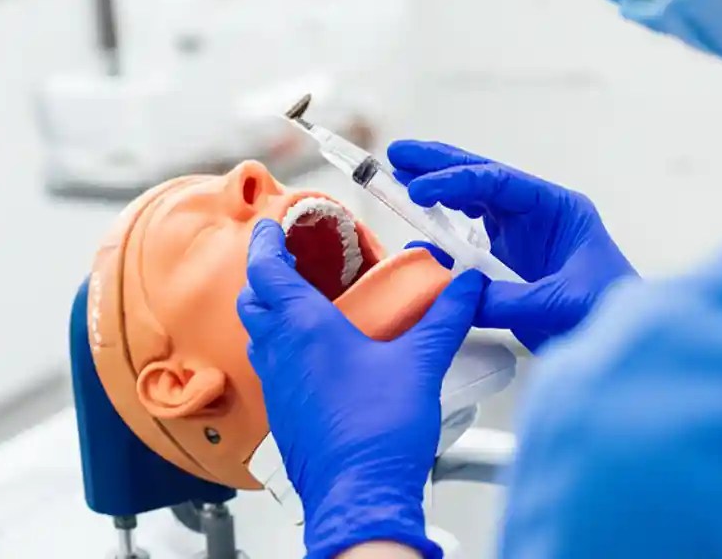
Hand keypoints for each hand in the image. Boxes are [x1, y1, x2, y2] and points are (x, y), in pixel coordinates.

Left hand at [238, 220, 485, 558]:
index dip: (266, 241)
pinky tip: (316, 359)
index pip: (266, 269)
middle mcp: (281, 353)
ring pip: (259, 336)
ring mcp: (277, 387)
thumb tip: (467, 285)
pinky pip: (272, 369)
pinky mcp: (284, 415)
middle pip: (253, 300)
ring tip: (303, 305)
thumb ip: (445, 317)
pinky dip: (283, 349)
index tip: (271, 225)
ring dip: (272, 313)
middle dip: (264, 274)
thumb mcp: (422, 363)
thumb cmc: (378, 434)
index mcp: (304, 328)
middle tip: (286, 261)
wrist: (360, 496)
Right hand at [388, 141, 637, 351]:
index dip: (457, 181)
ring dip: (437, 192)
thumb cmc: (608, 313)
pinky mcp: (509, 264)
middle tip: (398, 153)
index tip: (420, 189)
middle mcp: (538, 216)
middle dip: (439, 165)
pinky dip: (444, 235)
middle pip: (482, 179)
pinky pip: (470, 242)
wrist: (623, 343)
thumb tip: (458, 295)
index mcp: (559, 209)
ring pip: (473, 204)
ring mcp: (522, 238)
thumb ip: (508, 298)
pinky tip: (420, 233)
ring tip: (398, 177)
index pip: (500, 182)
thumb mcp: (560, 303)